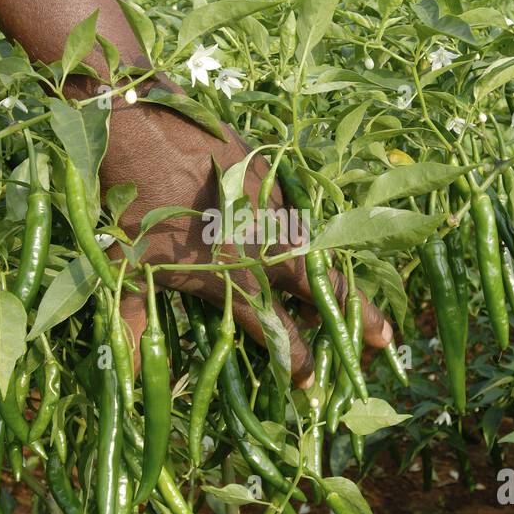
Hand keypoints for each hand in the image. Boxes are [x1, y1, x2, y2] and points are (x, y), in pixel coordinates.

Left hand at [101, 98, 392, 383]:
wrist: (137, 125)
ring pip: (316, 249)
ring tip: (349, 297)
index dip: (296, 363)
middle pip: (325, 289)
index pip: (277, 333)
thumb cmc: (127, 203)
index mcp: (234, 279)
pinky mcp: (266, 170)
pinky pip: (295, 210)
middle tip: (388, 341)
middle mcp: (265, 246)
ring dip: (332, 275)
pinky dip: (303, 233)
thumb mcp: (126, 270)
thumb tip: (126, 382)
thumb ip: (134, 326)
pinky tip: (300, 239)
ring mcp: (271, 206)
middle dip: (359, 318)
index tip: (312, 387)